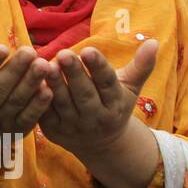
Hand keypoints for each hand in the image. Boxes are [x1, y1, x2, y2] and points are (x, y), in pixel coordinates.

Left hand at [40, 42, 157, 157]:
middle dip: (74, 73)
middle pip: (84, 94)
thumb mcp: (130, 87)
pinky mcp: (54, 131)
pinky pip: (45, 114)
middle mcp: (96, 117)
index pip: (107, 83)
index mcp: (116, 104)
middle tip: (63, 53)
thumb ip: (141, 66)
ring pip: (63, 103)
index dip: (98, 67)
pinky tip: (32, 81)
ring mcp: (74, 126)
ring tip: (46, 64)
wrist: (101, 145)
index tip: (88, 49)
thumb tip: (155, 42)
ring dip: (54, 84)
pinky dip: (39, 99)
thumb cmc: (114, 105)